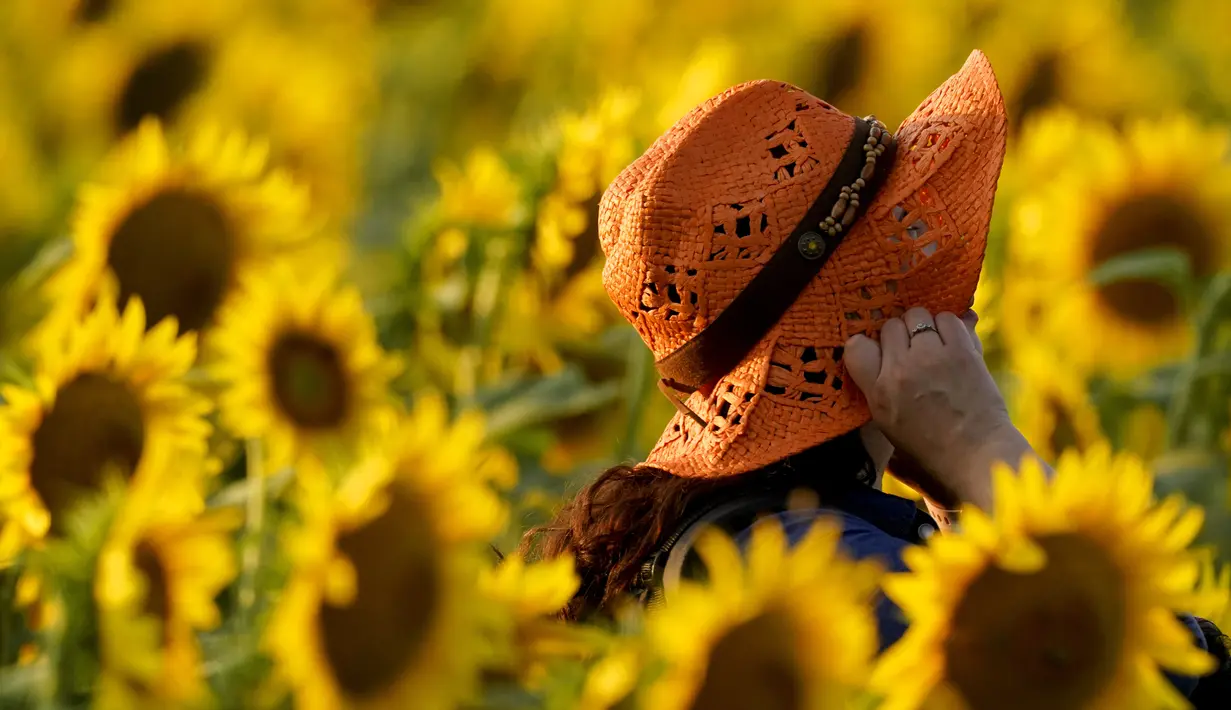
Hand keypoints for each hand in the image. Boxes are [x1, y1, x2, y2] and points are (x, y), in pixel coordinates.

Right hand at [843, 308, 1037, 512]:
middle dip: (900, 335)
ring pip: (918, 316)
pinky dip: (950, 326)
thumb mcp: (886, 425)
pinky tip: (953, 343)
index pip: (856, 346)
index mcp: (879, 392)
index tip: (880, 353)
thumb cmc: (930, 450)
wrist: (977, 456)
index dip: (868, 346)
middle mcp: (901, 370)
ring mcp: (933, 357)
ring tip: (934, 344)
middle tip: (912, 351)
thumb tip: (875, 355)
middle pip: (890, 326)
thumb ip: (875, 389)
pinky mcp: (963, 351)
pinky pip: (948, 318)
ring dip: (925, 327)